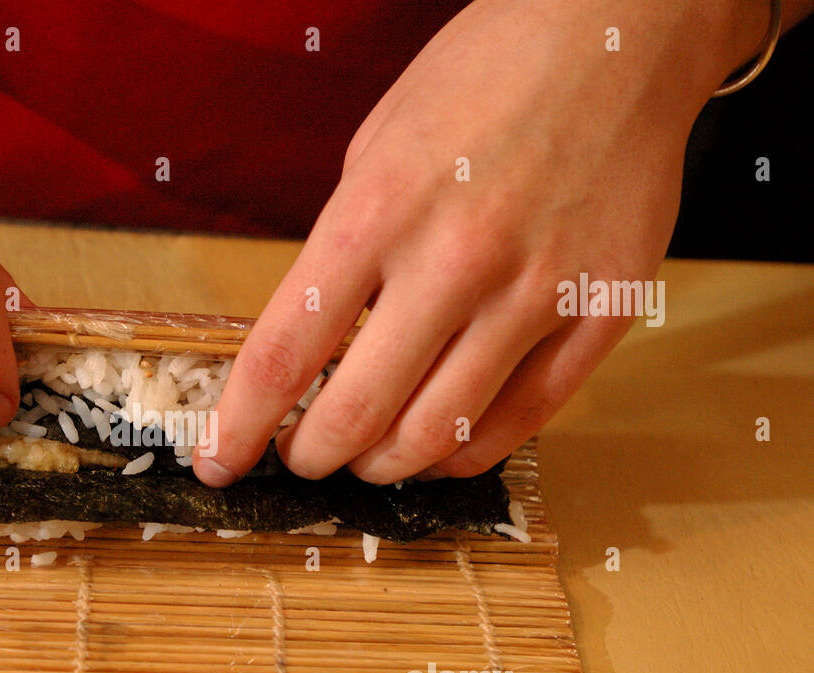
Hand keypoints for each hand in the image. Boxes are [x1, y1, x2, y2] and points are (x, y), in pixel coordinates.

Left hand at [194, 0, 771, 486]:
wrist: (618, 33)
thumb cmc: (483, 80)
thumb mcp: (375, 149)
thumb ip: (345, 253)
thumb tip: (315, 349)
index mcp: (377, 210)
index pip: (283, 353)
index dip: (239, 428)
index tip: (218, 462)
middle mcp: (455, 260)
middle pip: (356, 415)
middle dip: (311, 456)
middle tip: (302, 458)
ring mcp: (536, 292)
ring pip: (438, 436)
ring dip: (384, 466)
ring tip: (368, 458)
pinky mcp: (602, 313)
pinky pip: (521, 422)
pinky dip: (465, 453)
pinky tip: (440, 446)